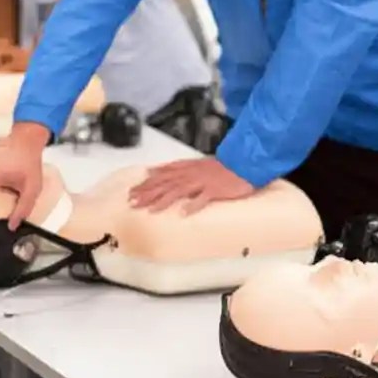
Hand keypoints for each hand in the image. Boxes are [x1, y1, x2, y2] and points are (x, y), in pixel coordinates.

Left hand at [128, 158, 253, 214]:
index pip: (162, 175)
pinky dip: (193, 205)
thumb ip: (180, 168)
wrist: (244, 163)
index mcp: (187, 168)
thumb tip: (160, 171)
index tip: (132, 192)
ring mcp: (202, 182)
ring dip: (163, 200)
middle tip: (133, 202)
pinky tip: (183, 213)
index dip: (146, 184)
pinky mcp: (215, 190)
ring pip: (178, 191)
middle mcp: (191, 174)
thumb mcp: (198, 164)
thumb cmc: (222, 167)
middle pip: (165, 183)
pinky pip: (202, 198)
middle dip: (147, 193)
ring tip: (150, 210)